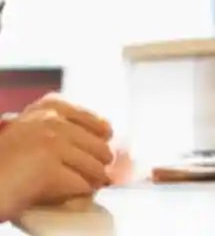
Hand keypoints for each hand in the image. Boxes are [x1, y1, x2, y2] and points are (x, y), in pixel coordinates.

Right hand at [0, 95, 113, 220]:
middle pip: (101, 148)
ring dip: (89, 182)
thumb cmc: (6, 163)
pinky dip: (77, 194)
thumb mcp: (33, 133)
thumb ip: (67, 131)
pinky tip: (62, 194)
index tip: (92, 154)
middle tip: (83, 175)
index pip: (100, 124)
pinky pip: (83, 185)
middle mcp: (51, 120)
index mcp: (49, 107)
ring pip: (96, 168)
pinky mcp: (48, 170)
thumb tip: (115, 146)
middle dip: (96, 166)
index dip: (99, 144)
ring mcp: (51, 143)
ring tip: (70, 184)